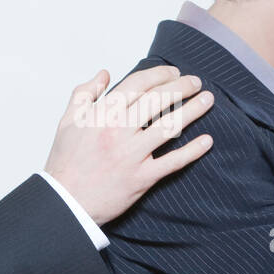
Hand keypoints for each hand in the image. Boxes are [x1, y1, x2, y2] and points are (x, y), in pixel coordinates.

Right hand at [43, 65, 213, 225]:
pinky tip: (207, 141)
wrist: (65, 202)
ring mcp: (132, 155)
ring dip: (193, 111)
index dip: (159, 74)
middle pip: (158, 101)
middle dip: (182, 87)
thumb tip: (105, 74)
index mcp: (101, 115)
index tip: (173, 71)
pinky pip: (173, 162)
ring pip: (169, 127)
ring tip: (208, 100)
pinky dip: (192, 151)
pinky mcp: (142, 178)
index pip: (138, 84)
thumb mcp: (67, 121)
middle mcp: (118, 132)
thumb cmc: (66, 162)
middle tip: (196, 82)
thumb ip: (84, 93)